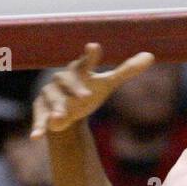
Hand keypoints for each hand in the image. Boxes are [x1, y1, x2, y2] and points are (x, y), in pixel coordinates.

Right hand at [30, 42, 155, 138]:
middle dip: (74, 88)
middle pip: (67, 81)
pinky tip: (35, 138)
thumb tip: (151, 56)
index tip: (94, 48)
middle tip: (84, 96)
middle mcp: (62, 80)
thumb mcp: (106, 84)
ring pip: (52, 100)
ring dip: (55, 108)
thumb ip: (126, 70)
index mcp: (79, 71)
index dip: (90, 55)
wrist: (67, 110)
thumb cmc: (87, 91)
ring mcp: (50, 95)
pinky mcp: (41, 111)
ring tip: (60, 117)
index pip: (86, 61)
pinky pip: (39, 119)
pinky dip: (37, 127)